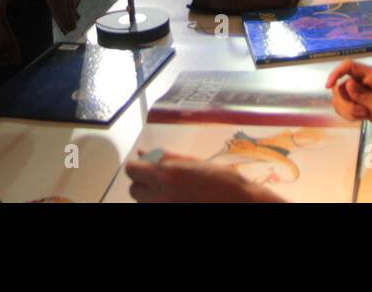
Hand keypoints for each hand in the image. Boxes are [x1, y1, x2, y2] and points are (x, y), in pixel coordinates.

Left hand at [125, 152, 278, 202]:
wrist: (239, 204)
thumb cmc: (221, 180)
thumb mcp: (193, 162)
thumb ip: (166, 158)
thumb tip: (143, 153)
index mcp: (168, 176)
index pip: (132, 171)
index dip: (138, 168)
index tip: (147, 167)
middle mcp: (162, 196)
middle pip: (134, 189)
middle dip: (144, 183)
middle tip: (160, 181)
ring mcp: (165, 210)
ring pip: (143, 202)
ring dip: (150, 196)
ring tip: (172, 192)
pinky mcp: (169, 217)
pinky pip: (154, 209)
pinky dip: (160, 204)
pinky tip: (177, 200)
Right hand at [326, 60, 371, 134]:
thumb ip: (364, 95)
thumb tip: (346, 83)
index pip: (349, 66)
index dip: (336, 73)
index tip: (329, 87)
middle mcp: (363, 80)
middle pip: (341, 85)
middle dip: (347, 102)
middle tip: (362, 112)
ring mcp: (359, 90)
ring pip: (340, 97)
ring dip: (347, 110)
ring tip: (364, 115)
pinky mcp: (356, 100)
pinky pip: (343, 105)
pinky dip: (348, 113)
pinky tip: (360, 118)